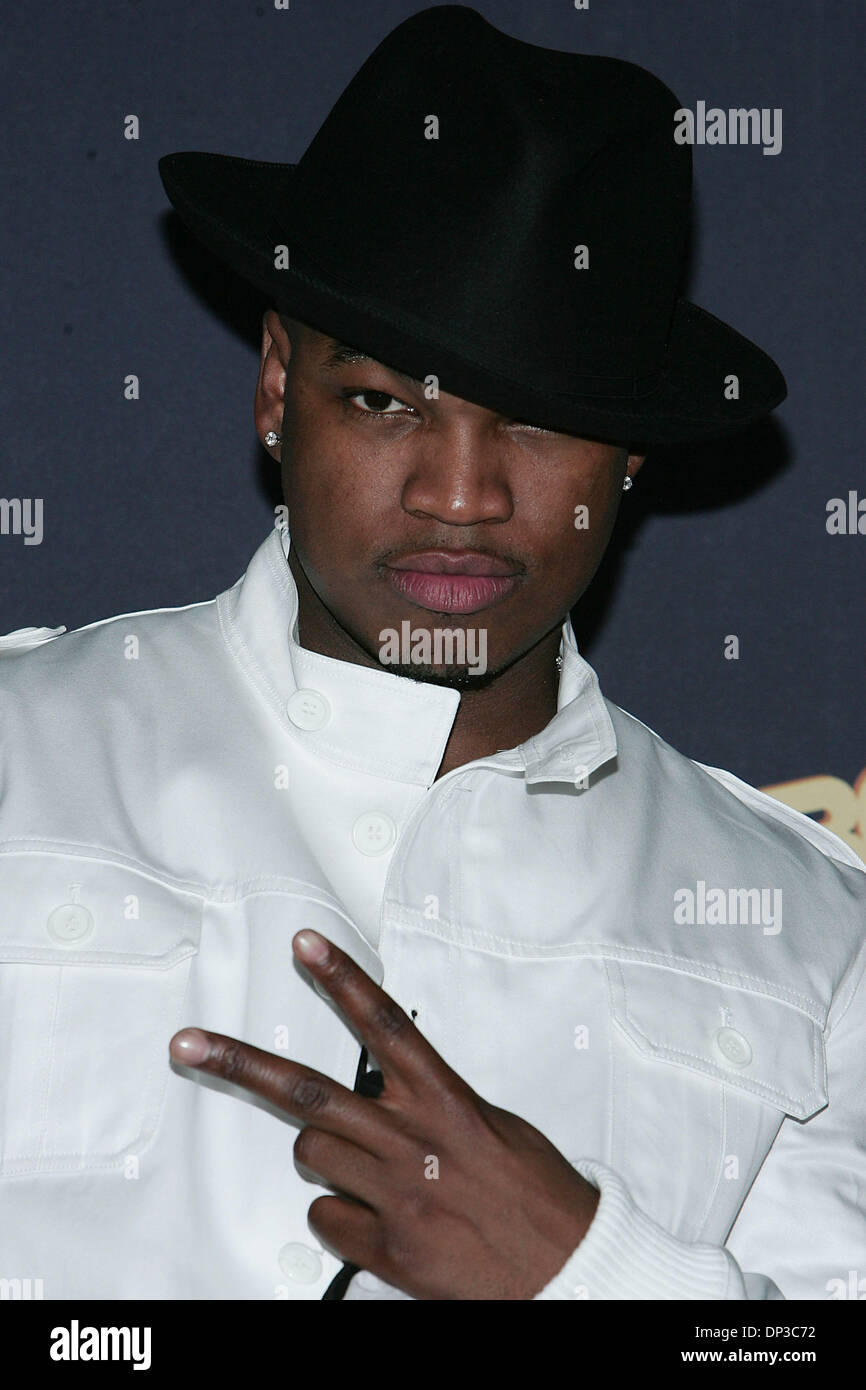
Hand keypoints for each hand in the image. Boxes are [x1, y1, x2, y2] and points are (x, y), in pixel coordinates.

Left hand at [169, 928, 599, 1299]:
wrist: (571, 1273)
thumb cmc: (539, 1198)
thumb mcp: (495, 1128)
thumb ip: (436, 1105)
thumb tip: (396, 1098)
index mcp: (447, 1101)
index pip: (385, 1024)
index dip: (343, 979)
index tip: (306, 945)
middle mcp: (414, 1141)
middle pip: (308, 1092)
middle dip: (238, 1066)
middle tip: (190, 1044)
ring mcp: (396, 1194)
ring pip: (311, 1155)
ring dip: (324, 1158)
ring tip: (367, 1169)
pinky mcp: (388, 1247)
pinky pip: (327, 1219)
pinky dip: (341, 1217)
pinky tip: (378, 1219)